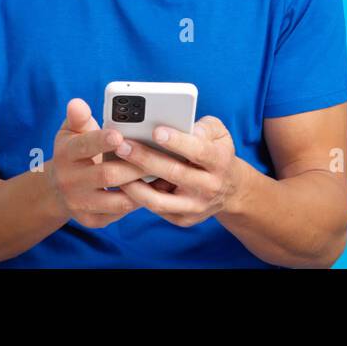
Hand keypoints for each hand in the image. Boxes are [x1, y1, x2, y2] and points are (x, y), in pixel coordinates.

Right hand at [47, 98, 147, 227]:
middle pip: (107, 174)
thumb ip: (78, 117)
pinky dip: (138, 202)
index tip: (120, 135)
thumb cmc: (75, 151)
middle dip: (134, 165)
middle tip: (157, 155)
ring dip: (141, 187)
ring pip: (116, 199)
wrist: (58, 189)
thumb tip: (77, 103)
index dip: (102, 141)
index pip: (84, 146)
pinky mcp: (91, 220)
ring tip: (162, 174)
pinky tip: (155, 191)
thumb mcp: (71, 132)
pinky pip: (119, 214)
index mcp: (66, 154)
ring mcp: (80, 204)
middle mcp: (69, 181)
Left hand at [117, 116, 242, 226]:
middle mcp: (209, 186)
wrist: (230, 190)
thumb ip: (203, 126)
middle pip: (174, 173)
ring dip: (134, 185)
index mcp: (220, 161)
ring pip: (159, 200)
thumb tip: (182, 126)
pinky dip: (137, 197)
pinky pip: (155, 209)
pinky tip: (123, 182)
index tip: (156, 131)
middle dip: (145, 158)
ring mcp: (195, 206)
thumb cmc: (216, 153)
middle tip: (123, 145)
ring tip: (116, 169)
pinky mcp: (183, 219)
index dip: (177, 141)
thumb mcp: (220, 134)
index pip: (198, 151)